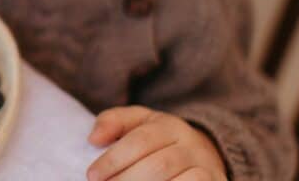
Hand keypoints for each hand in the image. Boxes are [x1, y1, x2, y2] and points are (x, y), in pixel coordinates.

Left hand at [87, 106, 226, 180]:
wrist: (206, 153)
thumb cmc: (159, 139)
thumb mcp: (137, 122)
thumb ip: (113, 122)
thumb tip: (94, 138)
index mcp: (169, 126)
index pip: (139, 141)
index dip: (113, 159)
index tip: (92, 175)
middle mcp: (191, 146)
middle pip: (157, 165)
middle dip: (126, 180)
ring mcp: (206, 168)